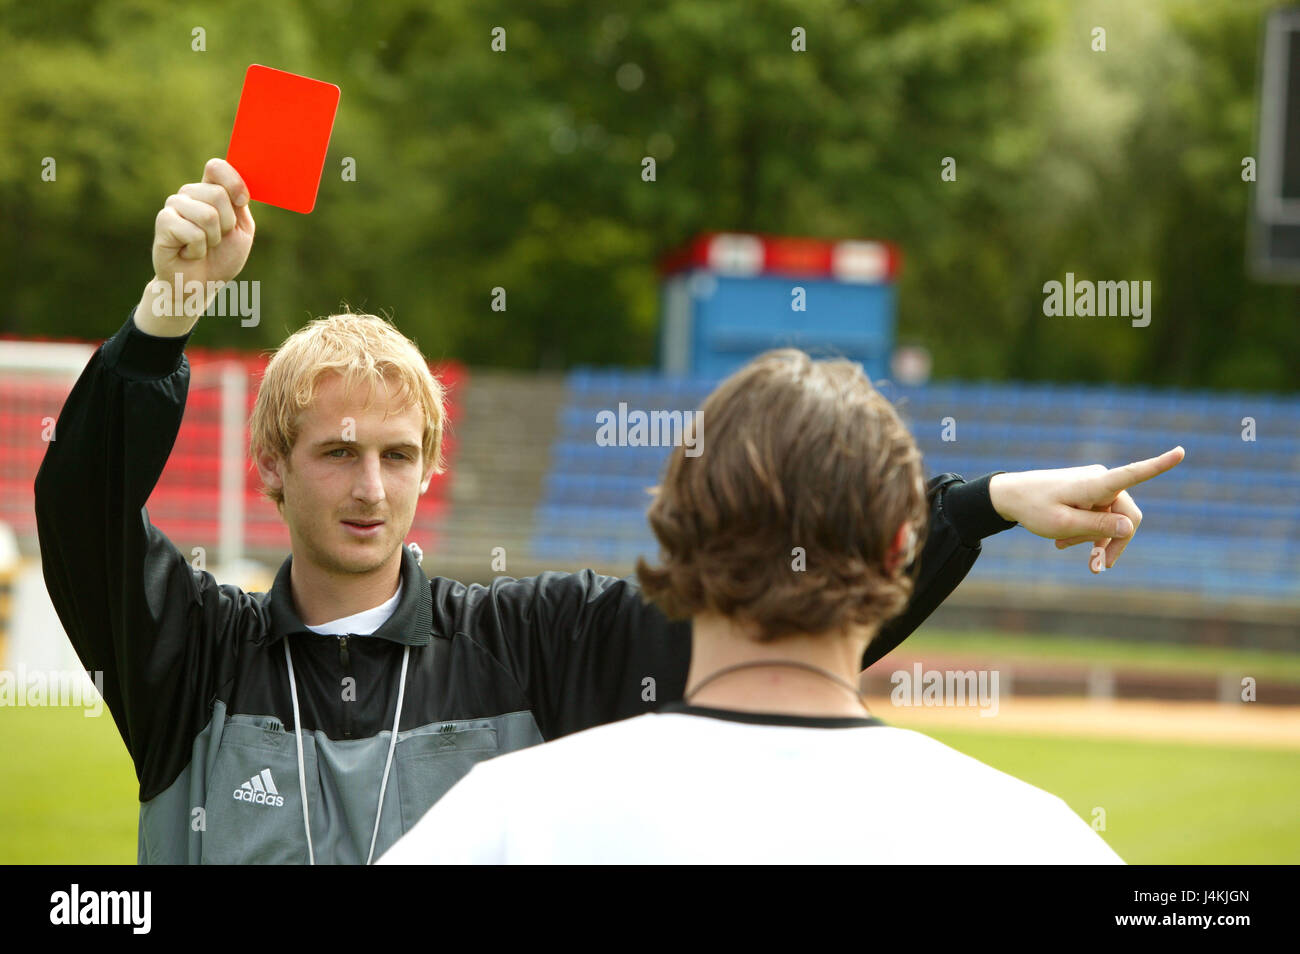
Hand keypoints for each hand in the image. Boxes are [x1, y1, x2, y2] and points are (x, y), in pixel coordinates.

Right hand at [138, 158, 254, 329]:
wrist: (200, 284)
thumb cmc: (221, 256)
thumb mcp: (241, 229)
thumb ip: (240, 204)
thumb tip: (239, 185)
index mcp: (209, 191)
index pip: (217, 167)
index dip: (234, 182)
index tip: (242, 202)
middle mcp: (189, 194)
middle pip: (218, 194)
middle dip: (227, 224)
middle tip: (217, 239)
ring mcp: (173, 206)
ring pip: (207, 214)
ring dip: (213, 239)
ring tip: (203, 246)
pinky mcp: (163, 223)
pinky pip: (193, 232)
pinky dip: (198, 249)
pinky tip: (189, 253)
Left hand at [988, 447, 1184, 571]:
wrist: (1009, 496)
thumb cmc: (1033, 509)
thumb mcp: (1062, 524)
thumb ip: (1097, 526)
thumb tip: (1129, 527)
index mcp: (1096, 484)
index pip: (1132, 474)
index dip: (1158, 465)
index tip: (1181, 451)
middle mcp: (1101, 480)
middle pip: (1126, 517)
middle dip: (1113, 543)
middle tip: (1096, 569)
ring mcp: (1096, 486)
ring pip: (1111, 520)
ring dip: (1094, 539)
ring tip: (1064, 549)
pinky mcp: (1089, 492)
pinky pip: (1099, 516)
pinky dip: (1086, 531)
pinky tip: (1063, 544)